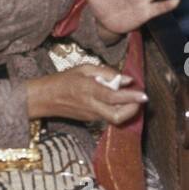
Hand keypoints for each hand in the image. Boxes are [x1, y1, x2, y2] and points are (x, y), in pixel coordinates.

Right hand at [30, 62, 148, 126]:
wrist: (44, 98)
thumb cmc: (64, 80)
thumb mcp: (84, 69)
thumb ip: (107, 72)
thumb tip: (127, 79)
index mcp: (88, 90)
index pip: (113, 97)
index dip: (130, 97)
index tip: (144, 95)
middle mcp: (91, 106)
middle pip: (117, 116)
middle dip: (133, 109)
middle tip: (139, 98)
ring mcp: (91, 116)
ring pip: (115, 118)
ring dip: (127, 109)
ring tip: (129, 97)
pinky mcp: (91, 120)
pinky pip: (109, 117)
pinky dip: (118, 109)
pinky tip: (117, 100)